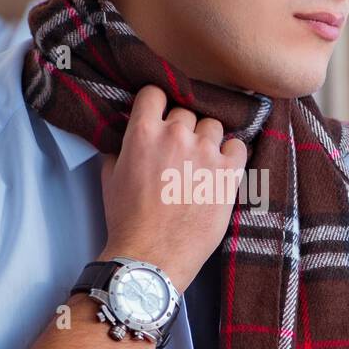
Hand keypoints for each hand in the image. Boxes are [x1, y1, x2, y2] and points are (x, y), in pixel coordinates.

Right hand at [99, 84, 248, 292]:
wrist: (150, 255)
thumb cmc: (127, 221)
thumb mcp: (110, 178)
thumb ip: (120, 150)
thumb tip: (126, 140)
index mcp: (143, 133)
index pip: (155, 93)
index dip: (157, 104)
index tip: (160, 114)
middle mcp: (176, 135)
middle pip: (185, 111)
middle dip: (181, 128)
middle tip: (177, 152)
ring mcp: (204, 153)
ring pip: (212, 126)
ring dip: (206, 139)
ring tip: (199, 162)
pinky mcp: (227, 173)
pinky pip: (238, 146)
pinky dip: (231, 153)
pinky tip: (222, 167)